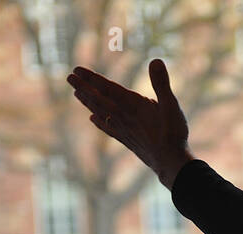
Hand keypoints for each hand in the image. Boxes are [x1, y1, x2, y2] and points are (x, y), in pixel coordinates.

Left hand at [67, 59, 194, 189]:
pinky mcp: (127, 140)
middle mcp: (123, 117)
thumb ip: (161, 83)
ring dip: (88, 102)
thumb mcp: (171, 105)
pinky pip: (108, 129)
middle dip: (83, 87)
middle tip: (69, 78)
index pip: (107, 88)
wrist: (170, 163)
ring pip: (101, 113)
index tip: (77, 70)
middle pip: (99, 99)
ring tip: (76, 93)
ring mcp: (123, 129)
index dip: (91, 78)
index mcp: (132, 105)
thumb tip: (155, 60)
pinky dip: (99, 122)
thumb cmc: (173, 134)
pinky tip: (92, 119)